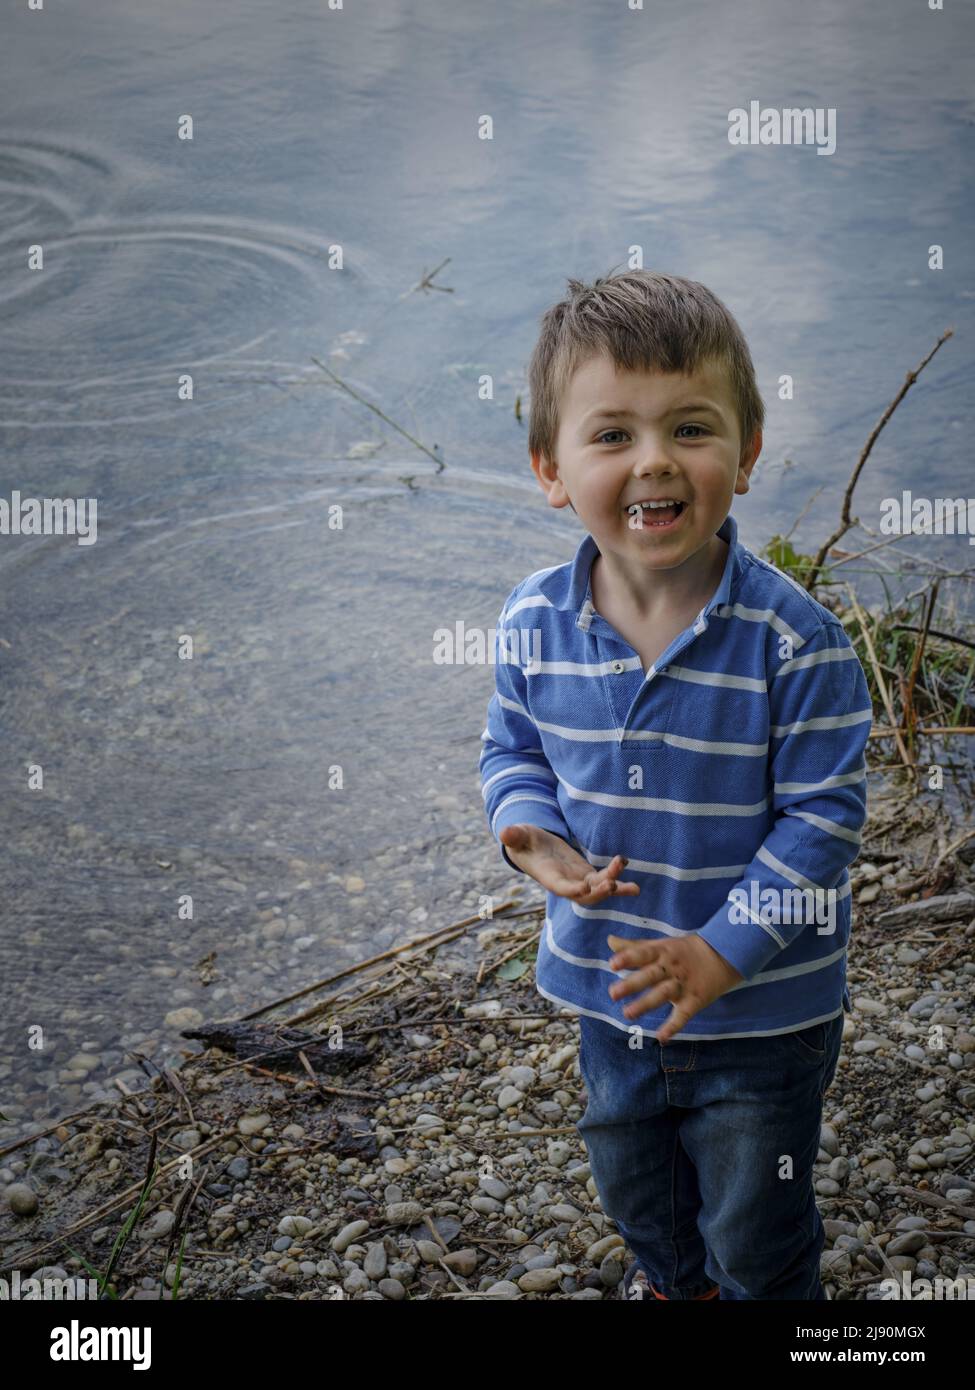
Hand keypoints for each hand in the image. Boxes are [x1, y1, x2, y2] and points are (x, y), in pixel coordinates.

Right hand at [499, 824, 639, 905]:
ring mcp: (578, 881)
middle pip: (584, 895)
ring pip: (598, 890)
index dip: (572, 888)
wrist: (531, 847)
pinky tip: (635, 888)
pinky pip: (605, 882)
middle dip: (598, 892)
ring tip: (632, 887)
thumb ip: (514, 835)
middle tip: (611, 884)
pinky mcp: (587, 875)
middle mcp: (565, 884)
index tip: (584, 886)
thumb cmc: (523, 840)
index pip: (561, 887)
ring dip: (614, 888)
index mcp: (549, 877)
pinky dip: (619, 884)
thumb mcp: (518, 835)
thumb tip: (505, 832)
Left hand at [606, 932, 743, 1042]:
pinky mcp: (694, 1000)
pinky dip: (673, 1026)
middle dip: (632, 984)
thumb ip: (635, 946)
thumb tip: (609, 941)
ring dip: (646, 1004)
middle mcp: (671, 968)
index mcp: (662, 952)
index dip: (628, 958)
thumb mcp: (661, 945)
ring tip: (628, 1014)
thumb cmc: (683, 951)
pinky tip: (661, 1038)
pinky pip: (683, 1015)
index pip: (644, 953)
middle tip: (612, 993)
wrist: (723, 955)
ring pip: (663, 994)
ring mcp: (683, 985)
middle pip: (651, 975)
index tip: (612, 964)